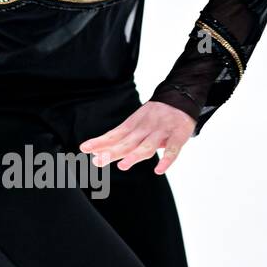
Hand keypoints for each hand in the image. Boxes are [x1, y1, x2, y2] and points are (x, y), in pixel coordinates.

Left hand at [78, 101, 196, 174]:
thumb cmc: (155, 116)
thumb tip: (98, 152)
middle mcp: (145, 128)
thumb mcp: (136, 123)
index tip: (85, 149)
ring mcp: (162, 132)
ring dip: (135, 155)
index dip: (100, 142)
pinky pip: (173, 150)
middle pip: (127, 142)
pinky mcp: (178, 135)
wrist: (182, 96)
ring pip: (147, 146)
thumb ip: (121, 139)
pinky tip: (159, 170)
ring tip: (123, 165)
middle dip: (112, 152)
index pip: (114, 135)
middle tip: (98, 161)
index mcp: (134, 125)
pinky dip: (166, 160)